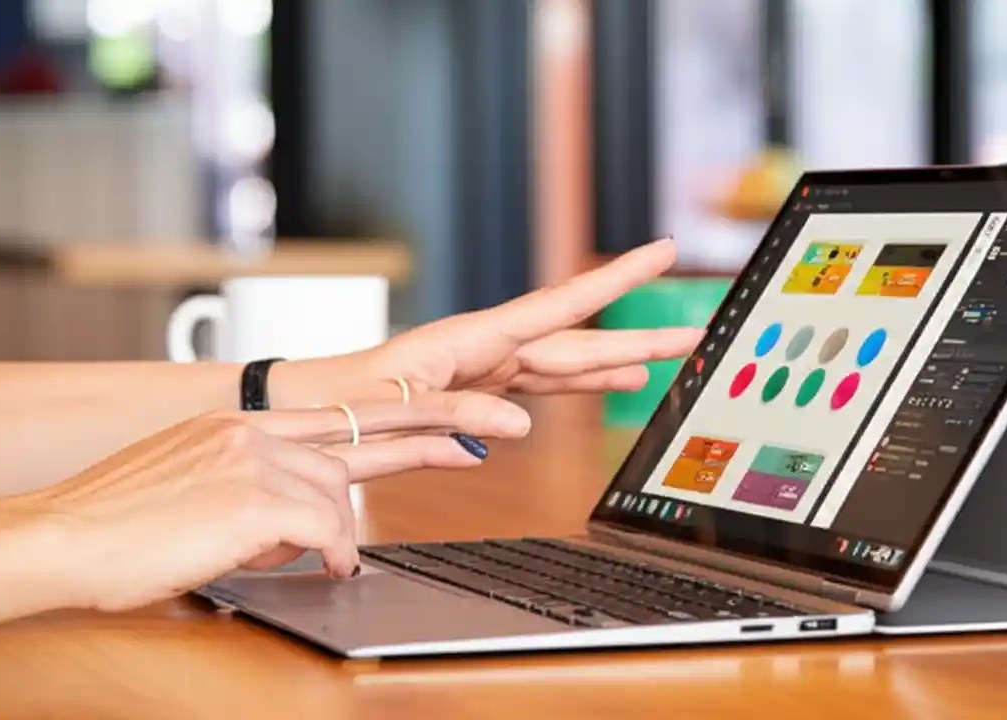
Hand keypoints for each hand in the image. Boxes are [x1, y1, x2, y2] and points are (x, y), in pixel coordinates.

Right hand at [17, 393, 528, 612]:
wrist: (64, 535)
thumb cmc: (120, 522)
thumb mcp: (194, 484)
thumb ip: (260, 489)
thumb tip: (307, 520)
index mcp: (244, 424)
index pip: (349, 413)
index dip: (408, 415)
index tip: (457, 415)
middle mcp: (258, 430)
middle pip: (372, 431)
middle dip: (444, 430)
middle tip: (503, 426)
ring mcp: (258, 460)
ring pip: (340, 497)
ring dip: (335, 536)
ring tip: (312, 556)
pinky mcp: (255, 498)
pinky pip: (326, 530)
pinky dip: (330, 554)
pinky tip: (320, 565)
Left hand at [273, 238, 703, 405]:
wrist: (309, 406)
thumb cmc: (342, 401)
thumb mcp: (396, 411)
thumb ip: (460, 416)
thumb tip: (523, 428)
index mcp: (472, 338)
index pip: (560, 303)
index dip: (616, 280)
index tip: (661, 252)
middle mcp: (490, 347)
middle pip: (580, 338)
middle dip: (640, 333)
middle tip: (696, 329)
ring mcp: (490, 368)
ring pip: (569, 361)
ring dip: (619, 359)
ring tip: (670, 355)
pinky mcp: (483, 389)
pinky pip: (545, 384)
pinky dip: (584, 385)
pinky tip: (615, 384)